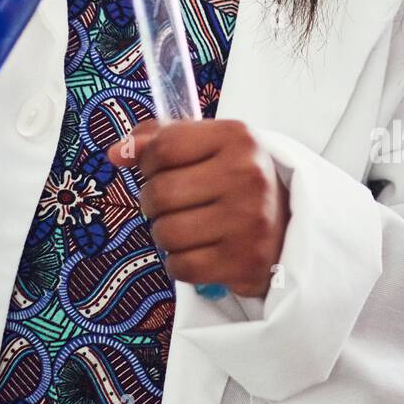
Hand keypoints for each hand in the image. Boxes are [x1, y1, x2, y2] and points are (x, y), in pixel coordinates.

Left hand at [109, 119, 289, 299]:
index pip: (163, 147)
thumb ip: (159, 140)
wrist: (288, 229)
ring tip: (186, 228)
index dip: (147, 163)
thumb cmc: (236, 182)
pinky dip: (178, 263)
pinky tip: (197, 252)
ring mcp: (249, 220)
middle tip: (172, 205)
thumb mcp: (207, 147)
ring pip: (165, 233)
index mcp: (237, 137)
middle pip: (159, 193)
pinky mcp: (245, 260)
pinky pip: (180, 267)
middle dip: (153, 203)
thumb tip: (115, 152)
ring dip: (164, 235)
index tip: (159, 171)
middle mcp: (247, 174)